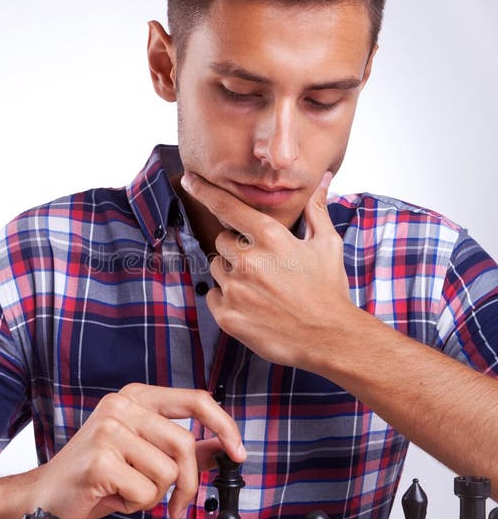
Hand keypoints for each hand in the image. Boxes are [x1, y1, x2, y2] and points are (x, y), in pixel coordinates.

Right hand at [40, 383, 245, 518]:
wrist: (43, 499)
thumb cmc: (96, 479)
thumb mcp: (144, 457)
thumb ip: (182, 449)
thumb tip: (222, 447)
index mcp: (136, 397)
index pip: (196, 400)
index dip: (224, 425)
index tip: (239, 453)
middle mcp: (122, 405)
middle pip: (186, 444)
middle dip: (187, 483)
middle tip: (176, 506)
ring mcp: (109, 429)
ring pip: (167, 471)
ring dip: (153, 496)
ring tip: (125, 492)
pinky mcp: (100, 459)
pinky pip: (145, 492)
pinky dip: (134, 506)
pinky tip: (111, 498)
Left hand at [180, 171, 352, 369]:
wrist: (330, 337)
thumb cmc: (329, 289)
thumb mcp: (326, 244)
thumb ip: (315, 210)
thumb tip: (323, 180)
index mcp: (270, 237)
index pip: (227, 206)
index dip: (205, 191)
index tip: (189, 181)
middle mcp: (248, 260)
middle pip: (222, 241)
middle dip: (237, 249)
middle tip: (263, 266)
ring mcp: (235, 289)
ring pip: (216, 268)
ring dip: (232, 274)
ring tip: (260, 288)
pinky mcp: (228, 316)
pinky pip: (213, 296)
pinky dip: (227, 299)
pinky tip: (252, 305)